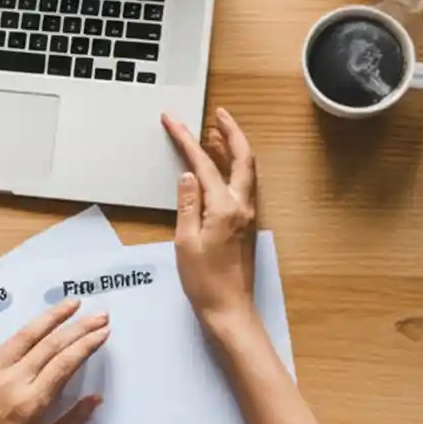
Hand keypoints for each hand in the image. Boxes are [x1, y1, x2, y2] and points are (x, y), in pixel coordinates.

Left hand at [0, 299, 109, 423]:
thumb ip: (72, 423)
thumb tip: (95, 398)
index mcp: (32, 404)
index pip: (65, 363)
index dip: (87, 344)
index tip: (103, 333)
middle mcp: (14, 381)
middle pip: (52, 344)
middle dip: (79, 327)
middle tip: (100, 316)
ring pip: (29, 334)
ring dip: (54, 316)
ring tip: (73, 304)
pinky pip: (10, 341)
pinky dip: (30, 328)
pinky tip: (43, 321)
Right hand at [162, 107, 257, 325]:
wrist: (229, 309)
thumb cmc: (206, 282)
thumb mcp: (186, 241)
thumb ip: (188, 203)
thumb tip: (187, 175)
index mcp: (225, 208)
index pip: (203, 164)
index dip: (187, 139)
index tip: (173, 122)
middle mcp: (243, 207)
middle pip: (242, 157)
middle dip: (230, 132)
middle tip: (218, 114)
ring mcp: (248, 215)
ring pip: (245, 170)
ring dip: (233, 148)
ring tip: (216, 134)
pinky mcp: (247, 224)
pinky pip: (243, 185)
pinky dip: (233, 168)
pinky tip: (220, 168)